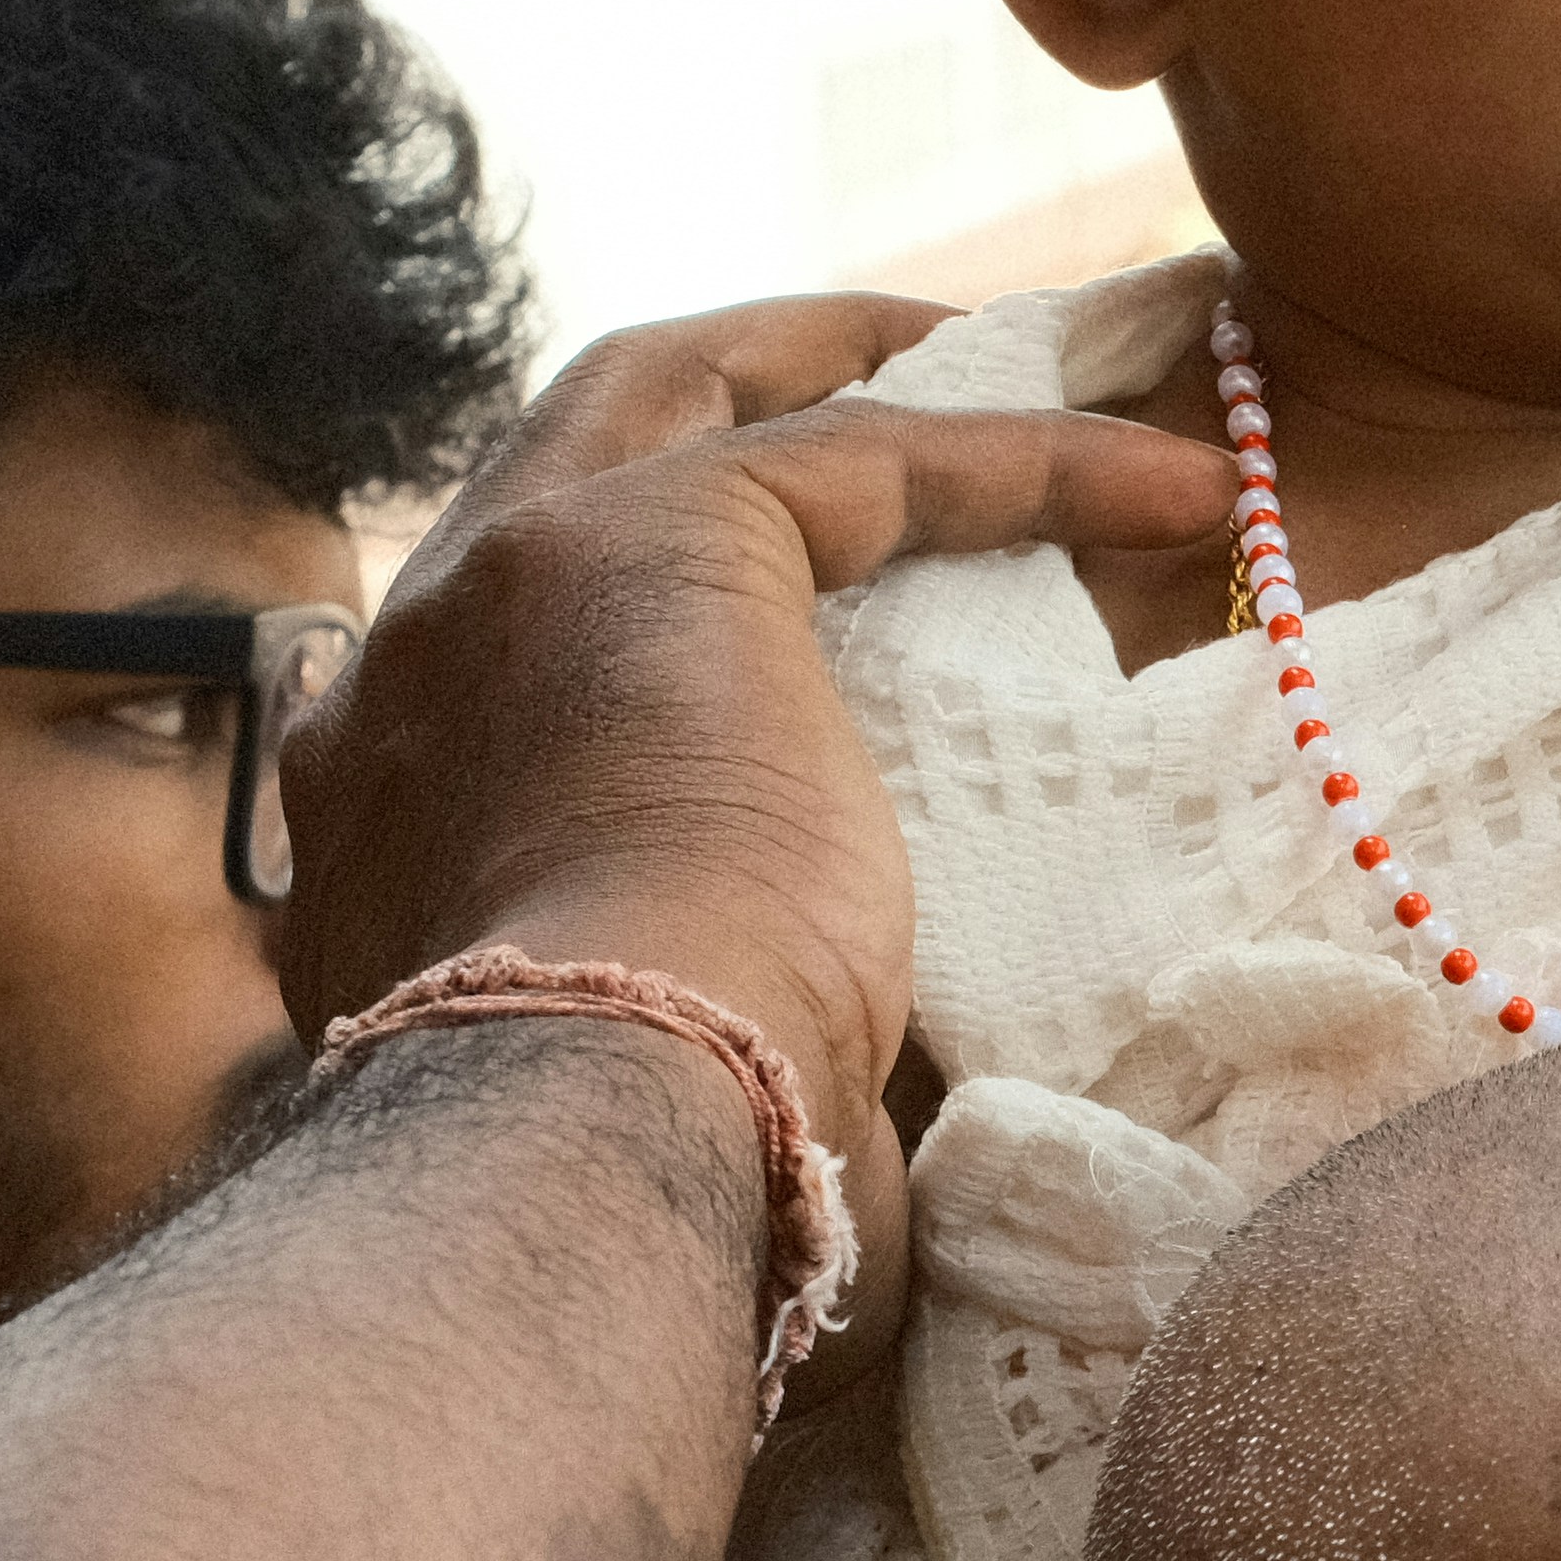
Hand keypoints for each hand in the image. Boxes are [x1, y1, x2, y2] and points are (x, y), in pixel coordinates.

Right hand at [291, 300, 1232, 1223]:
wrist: (587, 1148)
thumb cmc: (644, 1190)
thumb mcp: (648, 1104)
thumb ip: (698, 1055)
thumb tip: (851, 1147)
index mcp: (388, 811)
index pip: (511, 637)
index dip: (645, 591)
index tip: (793, 613)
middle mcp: (410, 669)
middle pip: (571, 448)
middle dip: (729, 401)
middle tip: (896, 397)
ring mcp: (504, 584)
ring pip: (689, 393)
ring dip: (855, 373)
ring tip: (1025, 371)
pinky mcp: (651, 546)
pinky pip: (865, 457)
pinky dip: (1025, 461)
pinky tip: (1172, 491)